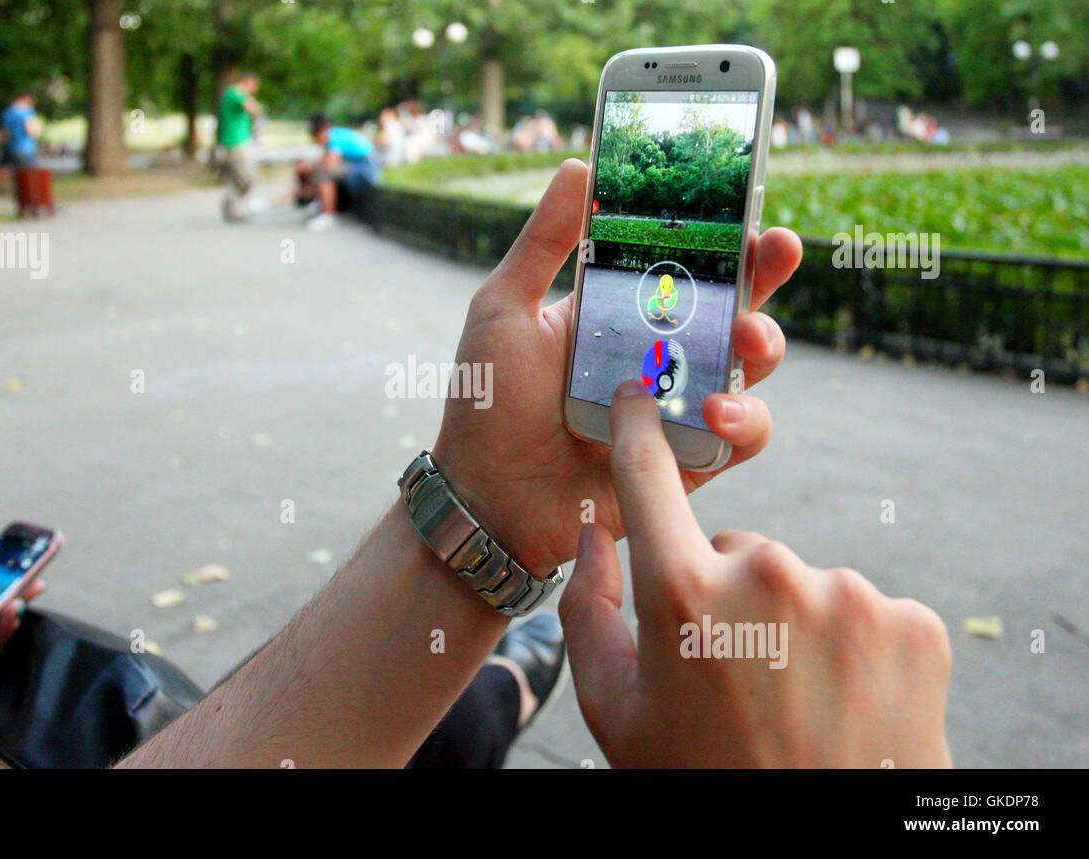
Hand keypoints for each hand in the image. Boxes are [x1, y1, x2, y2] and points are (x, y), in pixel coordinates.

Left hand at [431, 159, 801, 573]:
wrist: (484, 498)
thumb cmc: (486, 403)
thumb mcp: (504, 310)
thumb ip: (544, 243)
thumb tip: (579, 165)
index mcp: (621, 312)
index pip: (686, 262)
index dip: (725, 231)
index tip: (750, 198)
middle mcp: (659, 355)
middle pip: (734, 305)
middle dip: (765, 274)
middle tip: (778, 248)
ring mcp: (677, 408)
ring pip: (749, 369)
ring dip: (761, 344)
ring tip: (743, 336)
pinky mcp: (688, 462)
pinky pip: (738, 438)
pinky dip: (741, 422)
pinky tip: (712, 411)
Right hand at [557, 381, 951, 766]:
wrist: (818, 843)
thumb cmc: (698, 779)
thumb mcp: (614, 711)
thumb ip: (587, 611)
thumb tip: (593, 534)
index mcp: (681, 596)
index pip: (649, 481)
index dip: (641, 431)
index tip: (641, 395)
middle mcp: (767, 576)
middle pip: (735, 549)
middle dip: (727, 594)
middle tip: (731, 671)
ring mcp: (849, 596)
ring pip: (802, 581)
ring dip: (793, 621)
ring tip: (791, 697)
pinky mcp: (912, 623)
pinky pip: (864, 609)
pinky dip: (853, 644)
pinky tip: (842, 699)